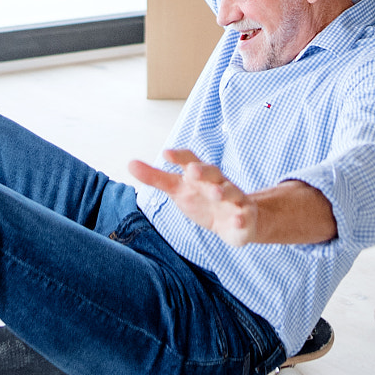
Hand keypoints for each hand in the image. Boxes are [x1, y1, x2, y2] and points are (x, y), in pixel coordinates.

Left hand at [129, 149, 257, 246]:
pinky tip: (237, 221)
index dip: (179, 156)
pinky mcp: (244, 216)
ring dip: (224, 192)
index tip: (166, 153)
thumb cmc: (201, 199)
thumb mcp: (177, 189)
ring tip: (216, 193)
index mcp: (200, 175)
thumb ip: (155, 177)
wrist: (236, 218)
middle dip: (203, 171)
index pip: (190, 160)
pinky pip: (244, 216)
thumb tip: (130, 163)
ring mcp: (234, 199)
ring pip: (231, 192)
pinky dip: (241, 219)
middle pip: (213, 172)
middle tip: (191, 171)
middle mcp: (218, 183)